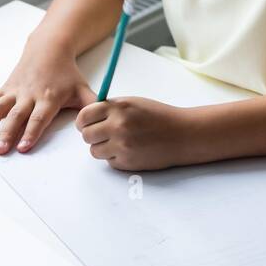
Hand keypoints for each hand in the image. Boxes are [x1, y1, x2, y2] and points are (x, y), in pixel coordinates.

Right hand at [0, 37, 95, 154]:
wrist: (49, 48)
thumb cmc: (67, 73)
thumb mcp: (82, 88)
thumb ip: (92, 106)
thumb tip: (101, 121)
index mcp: (48, 97)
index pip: (39, 118)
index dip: (31, 132)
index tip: (23, 147)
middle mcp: (29, 94)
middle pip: (16, 116)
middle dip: (7, 133)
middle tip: (0, 150)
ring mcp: (15, 91)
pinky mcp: (6, 88)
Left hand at [75, 97, 193, 170]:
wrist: (182, 134)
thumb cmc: (159, 116)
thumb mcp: (133, 103)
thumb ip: (110, 108)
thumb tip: (88, 118)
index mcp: (118, 108)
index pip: (84, 116)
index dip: (83, 121)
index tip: (86, 124)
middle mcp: (118, 126)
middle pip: (86, 136)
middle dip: (91, 135)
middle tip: (102, 134)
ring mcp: (122, 146)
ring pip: (94, 151)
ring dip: (102, 147)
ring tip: (117, 142)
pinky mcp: (127, 162)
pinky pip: (109, 161)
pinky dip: (114, 157)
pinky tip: (129, 149)